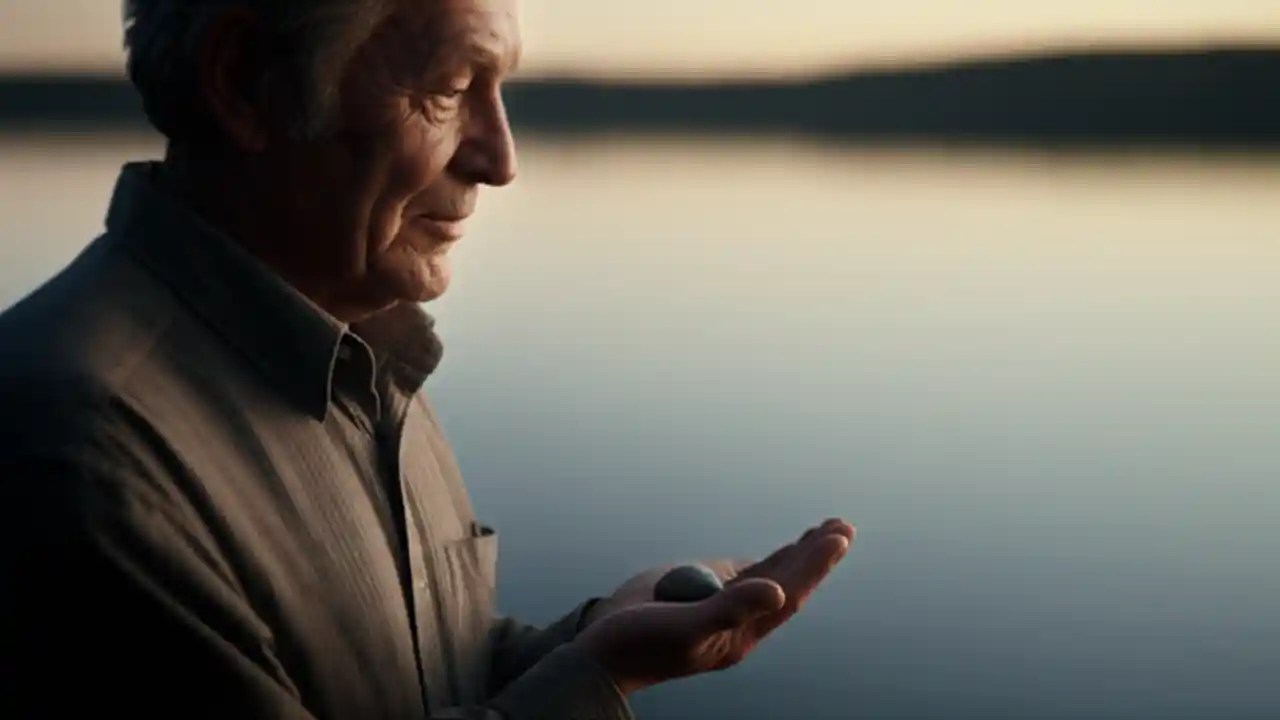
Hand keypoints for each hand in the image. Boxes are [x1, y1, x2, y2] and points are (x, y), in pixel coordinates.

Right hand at [573, 518, 854, 694]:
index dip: (815, 566)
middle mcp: (739, 621)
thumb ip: (731, 609)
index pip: (790, 594)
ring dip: (799, 553)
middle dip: (816, 554)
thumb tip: (778, 593)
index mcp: (741, 634)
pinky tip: (785, 551)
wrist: (602, 652)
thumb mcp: (685, 629)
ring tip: (826, 530)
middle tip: (843, 525)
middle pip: (789, 582)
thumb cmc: (640, 644)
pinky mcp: (705, 595)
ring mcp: (723, 606)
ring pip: (771, 575)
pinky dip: (769, 559)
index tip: (838, 537)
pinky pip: (745, 575)